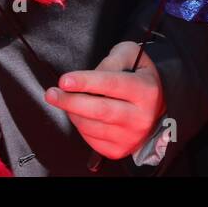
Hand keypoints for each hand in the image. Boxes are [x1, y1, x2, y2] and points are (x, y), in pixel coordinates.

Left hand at [44, 41, 165, 160]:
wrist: (155, 106)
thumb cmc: (139, 78)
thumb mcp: (131, 56)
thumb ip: (112, 60)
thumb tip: (90, 76)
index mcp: (146, 91)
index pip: (113, 85)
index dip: (86, 82)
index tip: (65, 80)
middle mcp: (141, 116)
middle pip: (100, 110)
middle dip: (71, 101)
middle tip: (52, 93)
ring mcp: (130, 136)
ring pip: (92, 126)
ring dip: (72, 112)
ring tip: (65, 100)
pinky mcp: (119, 149)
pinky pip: (91, 139)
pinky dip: (80, 125)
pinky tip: (80, 114)